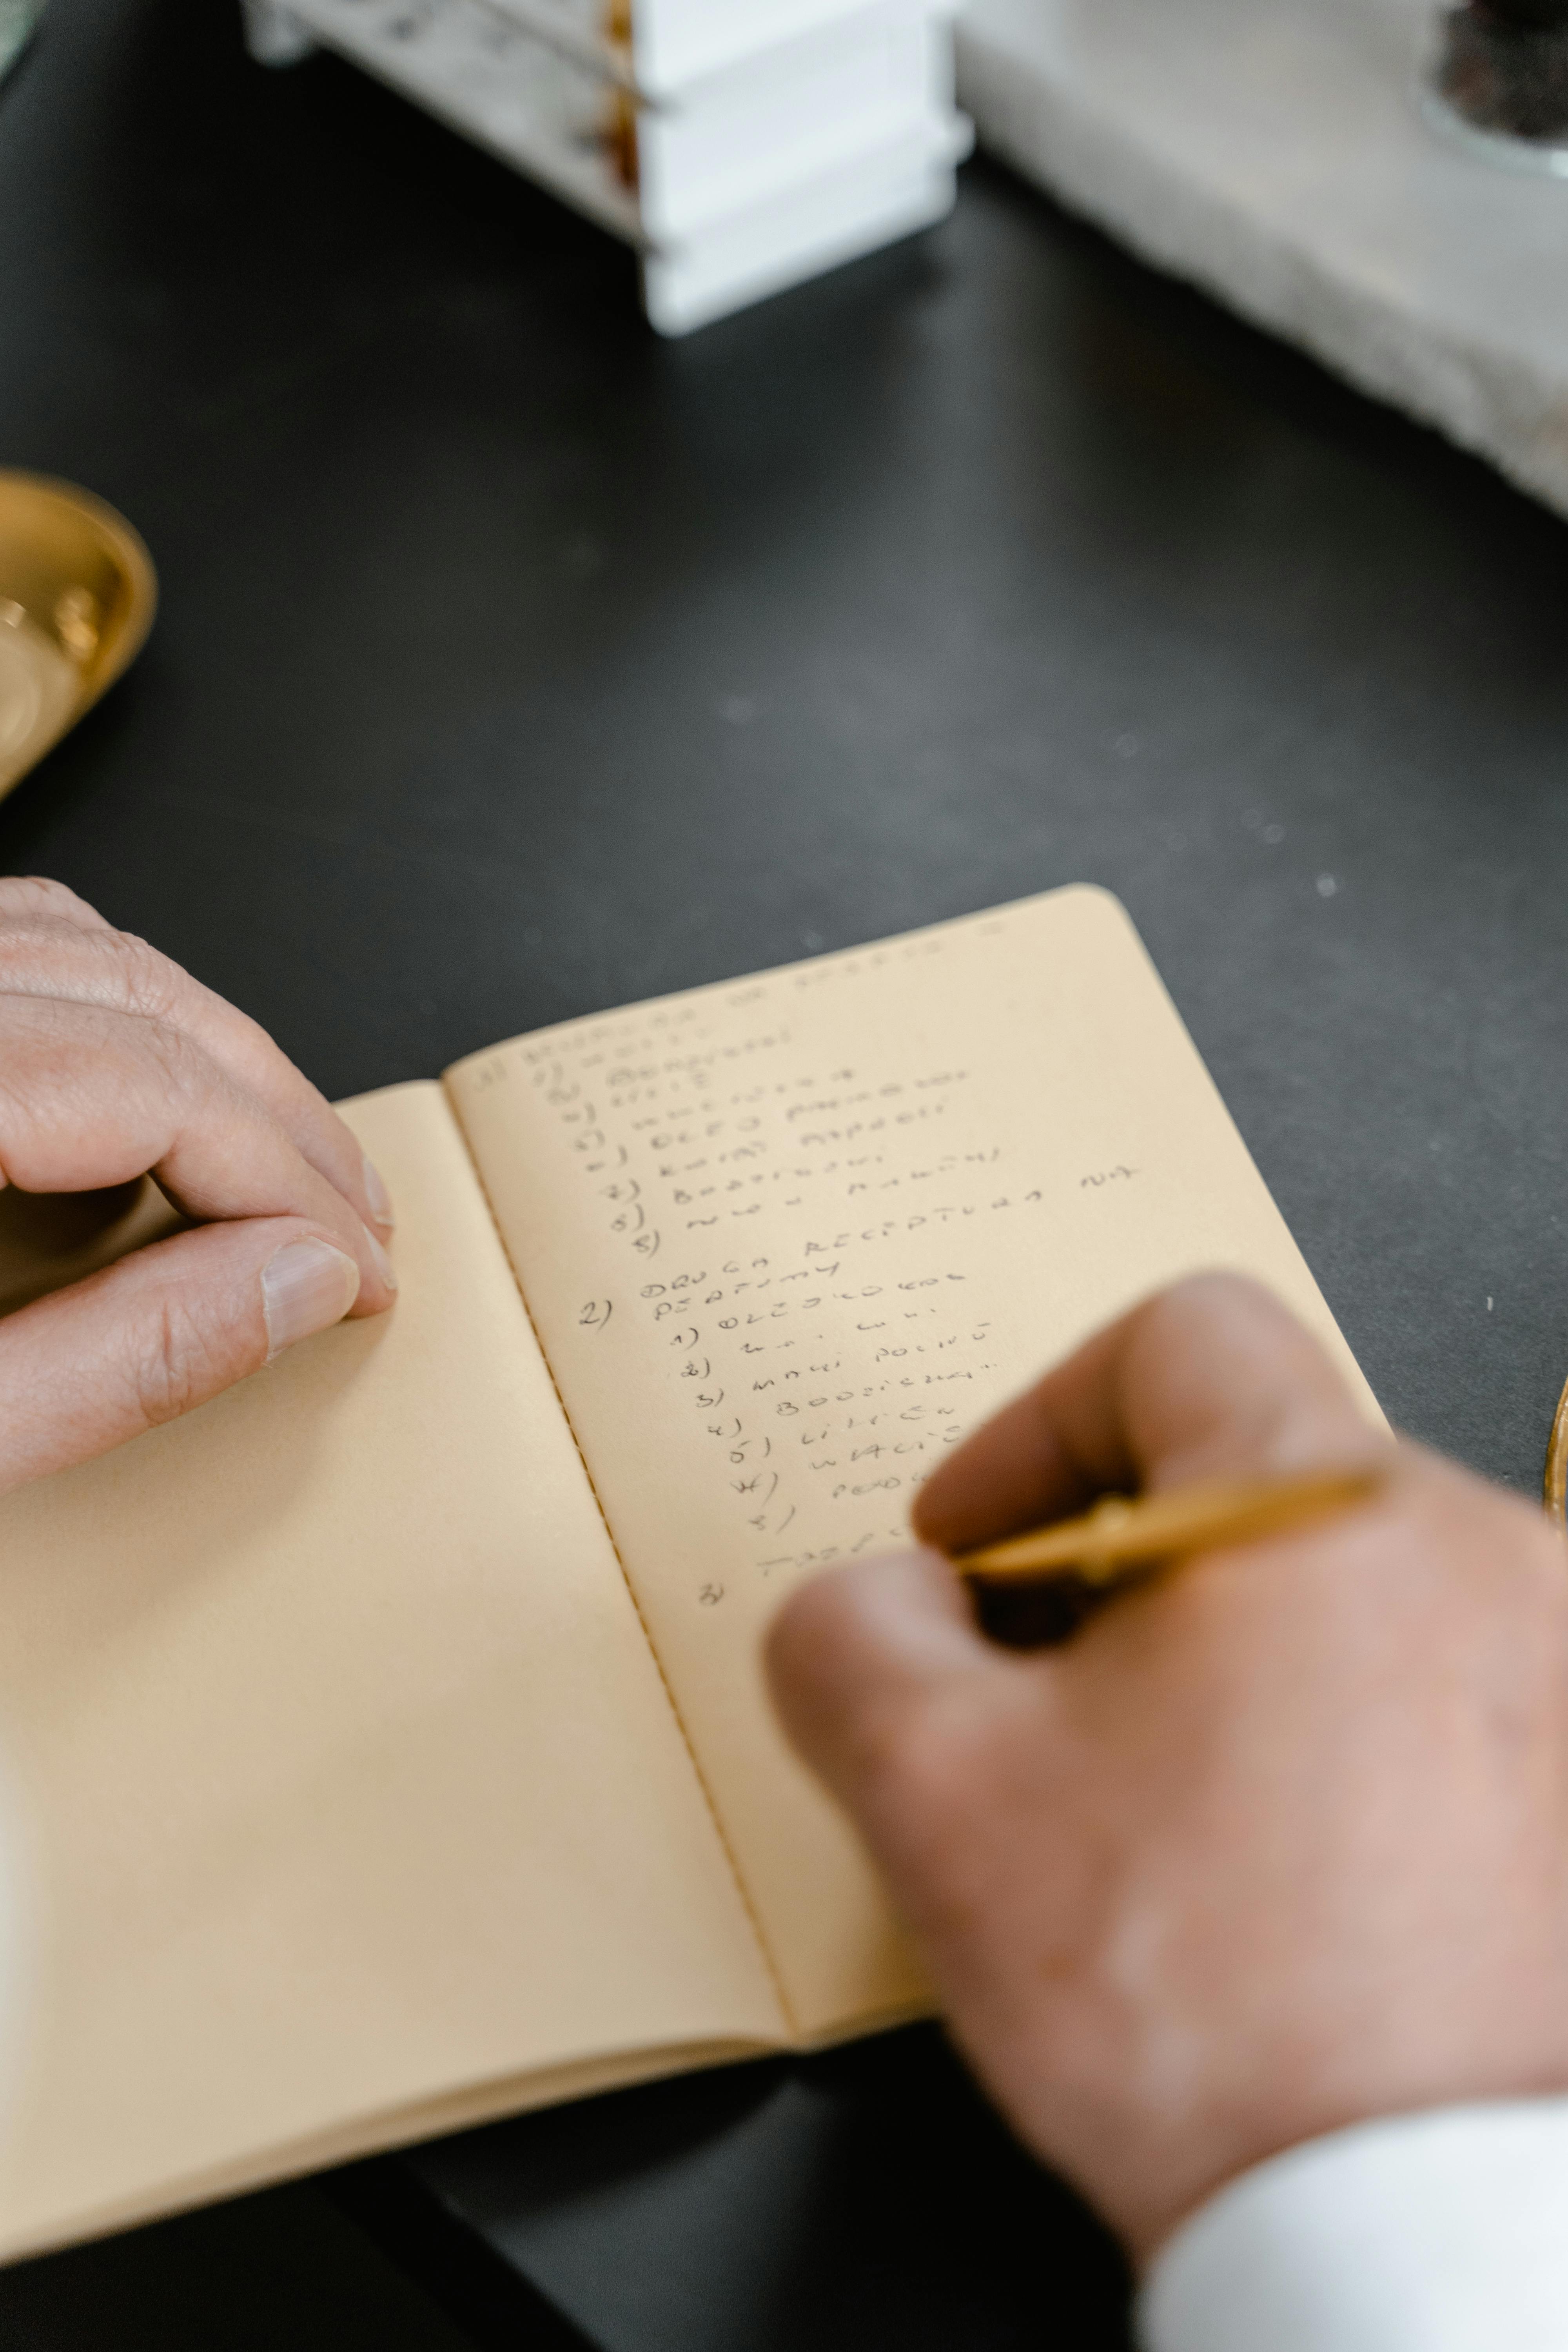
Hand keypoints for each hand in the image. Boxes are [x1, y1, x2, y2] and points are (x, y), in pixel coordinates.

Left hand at [0, 877, 396, 1492]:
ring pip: (86, 947)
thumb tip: (302, 1283)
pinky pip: (16, 944)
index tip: (362, 1268)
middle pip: (139, 1000)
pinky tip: (152, 1095)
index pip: (155, 1086)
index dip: (287, 1182)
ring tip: (283, 1157)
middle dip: (274, 1116)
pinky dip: (111, 1008)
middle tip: (358, 1219)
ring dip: (207, 1048)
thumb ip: (113, 1360)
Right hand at [767, 1273, 1567, 2262]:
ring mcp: (1557, 1667)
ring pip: (1338, 1585)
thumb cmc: (1203, 2002)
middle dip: (1111, 1565)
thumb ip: (850, 1637)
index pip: (1173, 1338)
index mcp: (1327, 1507)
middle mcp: (1478, 1555)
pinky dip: (1321, 1728)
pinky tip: (1263, 1860)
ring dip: (1216, 1656)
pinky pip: (1426, 1682)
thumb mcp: (929, 1793)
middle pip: (1251, 1471)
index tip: (978, 1544)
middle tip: (1031, 1693)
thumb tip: (876, 1603)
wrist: (1409, 2222)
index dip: (1036, 1426)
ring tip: (1145, 1800)